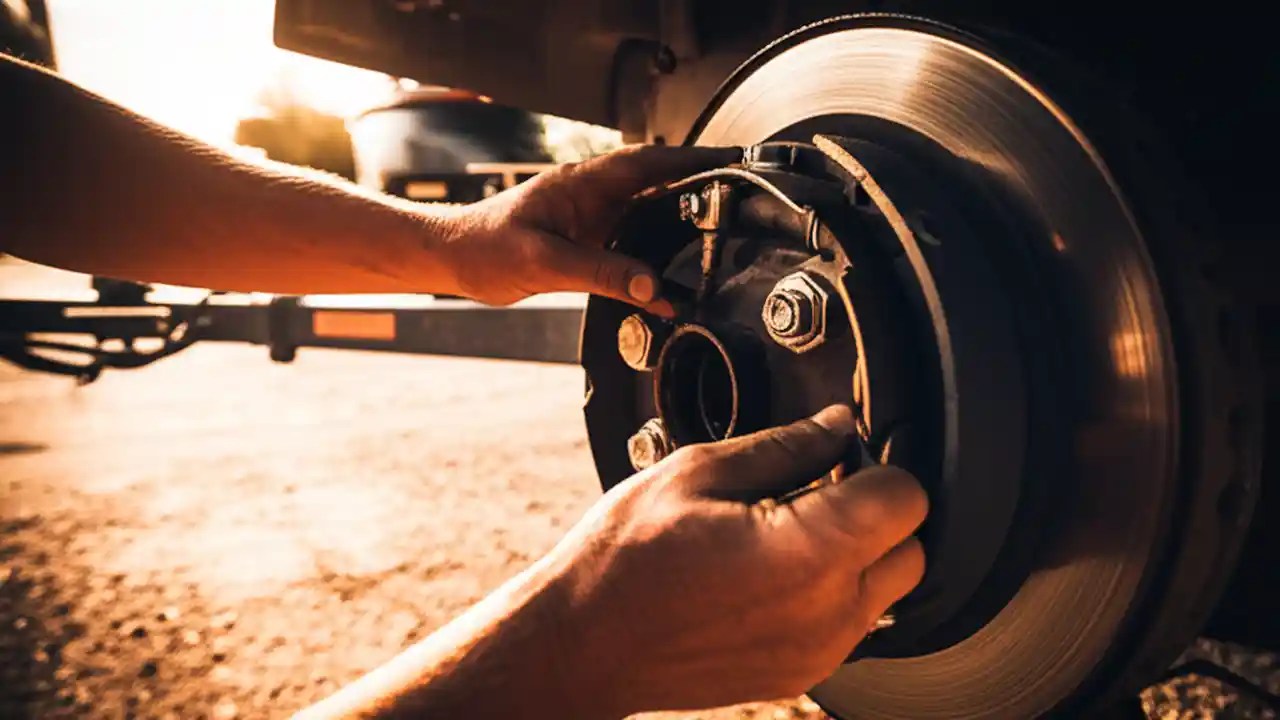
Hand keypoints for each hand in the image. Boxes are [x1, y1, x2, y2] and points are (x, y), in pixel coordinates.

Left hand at [440, 145, 739, 314]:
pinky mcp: (586, 238)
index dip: (691, 161)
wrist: (454, 259)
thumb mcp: (545, 263)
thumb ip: (602, 273)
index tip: (728, 163)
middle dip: (698, 186)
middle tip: (738, 199)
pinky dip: (656, 249)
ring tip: (719, 232)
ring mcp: (591, 215)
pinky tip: (672, 272)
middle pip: (657, 182)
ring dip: (680, 217)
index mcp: (583, 184)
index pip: (649, 163)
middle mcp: (591, 194)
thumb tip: (653, 287)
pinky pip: (631, 238)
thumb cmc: (486, 249)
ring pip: (648, 210)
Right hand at [541, 405, 927, 716]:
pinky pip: (852, 625)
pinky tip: (775, 573)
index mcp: (808, 552)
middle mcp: (828, 612)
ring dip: (859, 556)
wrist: (583, 643)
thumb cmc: (625, 560)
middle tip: (818, 491)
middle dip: (877, 513)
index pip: (906, 497)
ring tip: (788, 533)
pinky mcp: (802, 674)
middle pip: (912, 549)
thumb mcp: (698, 471)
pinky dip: (834, 594)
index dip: (877, 465)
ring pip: (888, 591)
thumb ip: (785, 445)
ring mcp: (818, 652)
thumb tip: (837, 424)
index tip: (841, 459)